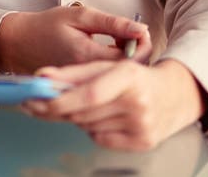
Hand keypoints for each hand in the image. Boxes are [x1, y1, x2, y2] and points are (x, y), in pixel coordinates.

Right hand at [0, 6, 150, 73]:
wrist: (19, 43)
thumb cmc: (47, 25)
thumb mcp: (79, 15)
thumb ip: (112, 23)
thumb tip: (141, 29)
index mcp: (88, 56)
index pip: (132, 60)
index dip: (141, 45)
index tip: (136, 31)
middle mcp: (87, 77)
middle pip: (129, 75)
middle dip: (135, 54)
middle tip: (124, 35)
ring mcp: (84, 88)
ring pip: (118, 82)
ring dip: (124, 63)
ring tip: (114, 43)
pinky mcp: (81, 92)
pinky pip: (106, 86)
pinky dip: (111, 72)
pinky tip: (104, 56)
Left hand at [23, 58, 206, 150]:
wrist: (173, 94)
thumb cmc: (134, 76)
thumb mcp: (106, 64)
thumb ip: (73, 71)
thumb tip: (42, 78)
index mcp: (129, 75)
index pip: (88, 94)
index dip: (60, 100)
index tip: (36, 100)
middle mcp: (138, 102)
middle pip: (85, 112)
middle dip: (57, 109)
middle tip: (35, 104)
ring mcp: (142, 125)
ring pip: (89, 126)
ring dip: (74, 117)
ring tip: (73, 105)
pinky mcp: (143, 143)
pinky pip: (101, 139)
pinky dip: (92, 128)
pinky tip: (98, 117)